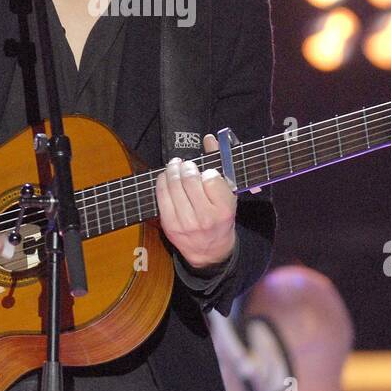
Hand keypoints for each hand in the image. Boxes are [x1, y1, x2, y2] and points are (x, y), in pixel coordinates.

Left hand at [154, 133, 258, 269]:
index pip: (211, 179)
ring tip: (175, 165)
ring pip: (174, 186)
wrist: (210, 251)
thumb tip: (209, 139)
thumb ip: (221, 165)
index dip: (207, 171)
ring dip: (172, 170)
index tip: (206, 172)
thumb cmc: (221, 219)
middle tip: (186, 164)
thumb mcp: (228, 196)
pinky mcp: (170, 225)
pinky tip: (166, 177)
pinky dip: (162, 181)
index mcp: (224, 210)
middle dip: (186, 167)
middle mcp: (205, 218)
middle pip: (189, 180)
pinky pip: (162, 196)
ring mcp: (185, 223)